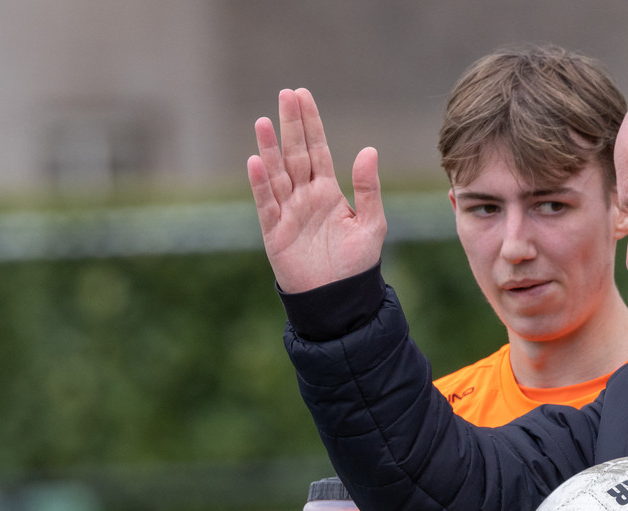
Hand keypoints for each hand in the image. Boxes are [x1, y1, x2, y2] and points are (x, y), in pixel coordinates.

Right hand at [247, 88, 385, 292]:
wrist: (339, 299)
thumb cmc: (356, 264)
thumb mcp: (371, 224)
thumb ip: (368, 189)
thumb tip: (368, 150)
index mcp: (327, 191)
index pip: (316, 149)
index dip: (310, 123)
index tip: (303, 95)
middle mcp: (305, 197)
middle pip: (294, 154)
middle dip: (290, 125)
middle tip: (285, 94)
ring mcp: (288, 212)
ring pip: (277, 174)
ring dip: (269, 148)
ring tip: (263, 121)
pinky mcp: (275, 232)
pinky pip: (266, 204)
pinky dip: (260, 184)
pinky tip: (256, 160)